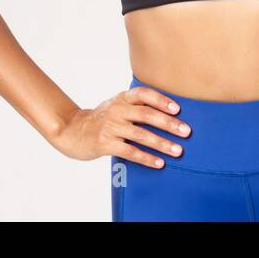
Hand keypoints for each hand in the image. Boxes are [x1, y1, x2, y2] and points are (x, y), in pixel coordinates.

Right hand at [51, 87, 190, 167]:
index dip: (161, 100)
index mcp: (122, 98)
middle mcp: (117, 110)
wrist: (71, 131)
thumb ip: (136, 107)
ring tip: (178, 151)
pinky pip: (130, 152)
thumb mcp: (116, 106)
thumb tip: (169, 115)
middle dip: (169, 124)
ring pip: (141, 134)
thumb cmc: (101, 119)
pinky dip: (147, 158)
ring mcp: (110, 126)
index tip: (178, 109)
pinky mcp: (105, 143)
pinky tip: (159, 163)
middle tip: (186, 132)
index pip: (144, 94)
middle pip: (147, 114)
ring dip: (162, 143)